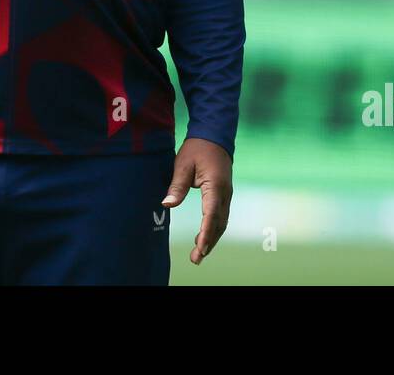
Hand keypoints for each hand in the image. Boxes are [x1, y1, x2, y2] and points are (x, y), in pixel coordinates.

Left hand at [161, 137, 232, 264]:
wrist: (214, 135)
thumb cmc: (197, 148)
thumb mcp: (182, 164)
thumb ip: (177, 185)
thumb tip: (167, 205)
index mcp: (215, 186)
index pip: (211, 215)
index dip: (205, 233)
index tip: (199, 248)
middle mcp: (225, 193)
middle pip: (218, 223)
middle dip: (208, 242)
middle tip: (196, 258)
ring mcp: (227, 194)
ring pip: (221, 222)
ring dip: (212, 238)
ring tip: (199, 253)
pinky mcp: (224, 194)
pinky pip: (221, 216)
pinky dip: (214, 229)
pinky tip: (205, 237)